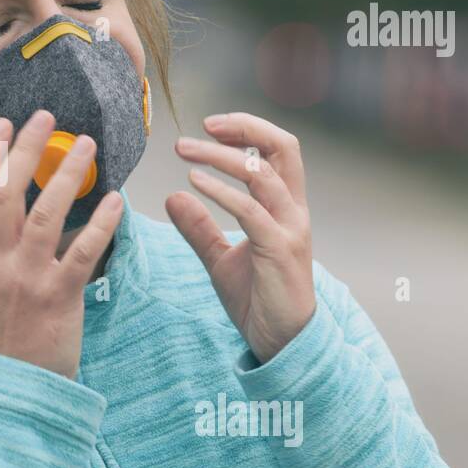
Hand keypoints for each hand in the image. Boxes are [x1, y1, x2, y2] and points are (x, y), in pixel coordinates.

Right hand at [0, 109, 124, 378]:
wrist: (15, 389)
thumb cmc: (5, 336)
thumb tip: (4, 205)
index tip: (1, 123)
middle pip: (6, 193)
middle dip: (25, 149)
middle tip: (46, 117)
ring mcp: (26, 279)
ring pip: (43, 214)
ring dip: (66, 175)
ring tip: (87, 145)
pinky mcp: (58, 297)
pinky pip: (82, 252)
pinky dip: (100, 224)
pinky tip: (116, 200)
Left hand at [165, 112, 315, 364]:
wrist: (280, 342)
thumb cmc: (257, 298)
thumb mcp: (220, 258)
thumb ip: (200, 227)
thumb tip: (174, 196)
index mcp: (285, 207)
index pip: (277, 151)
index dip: (248, 130)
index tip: (210, 127)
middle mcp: (293, 211)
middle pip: (284, 148)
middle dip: (245, 128)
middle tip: (203, 125)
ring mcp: (289, 229)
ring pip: (262, 174)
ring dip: (222, 156)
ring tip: (185, 150)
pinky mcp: (279, 251)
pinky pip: (251, 211)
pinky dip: (221, 192)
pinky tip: (193, 183)